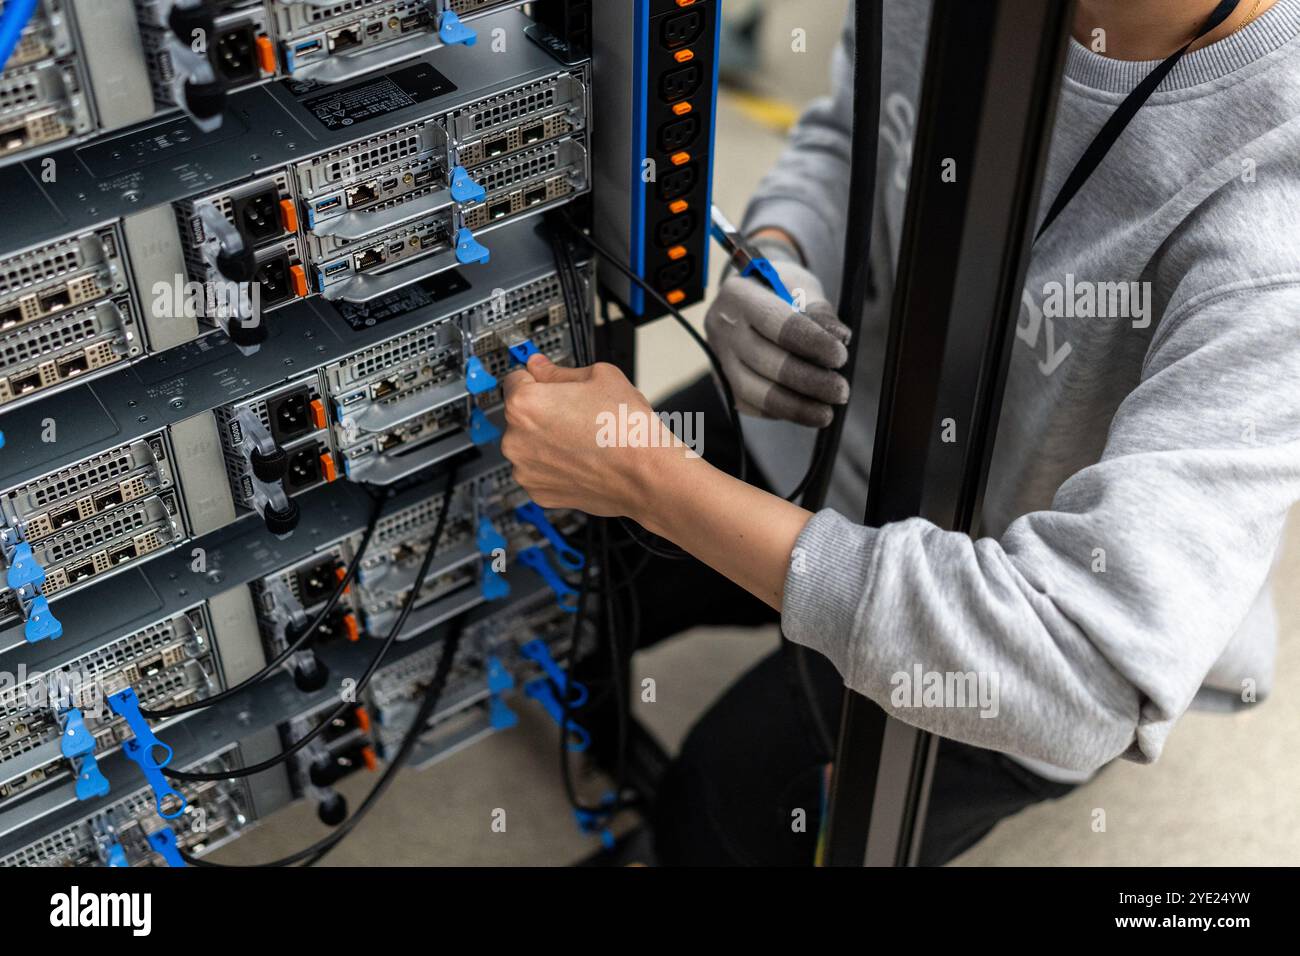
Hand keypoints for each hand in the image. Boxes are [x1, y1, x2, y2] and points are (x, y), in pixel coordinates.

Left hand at [501, 354, 679, 516]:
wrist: (646, 475)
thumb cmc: (628, 429)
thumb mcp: (599, 376)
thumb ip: (558, 371)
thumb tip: (541, 367)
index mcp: (524, 404)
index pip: (515, 379)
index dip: (536, 378)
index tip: (546, 382)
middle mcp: (516, 439)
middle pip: (521, 415)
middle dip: (543, 411)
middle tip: (576, 413)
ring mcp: (526, 469)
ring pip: (530, 445)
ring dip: (547, 440)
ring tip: (581, 438)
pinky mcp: (539, 492)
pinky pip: (540, 470)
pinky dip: (555, 465)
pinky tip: (580, 459)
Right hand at [704, 238, 850, 427]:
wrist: (749, 296)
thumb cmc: (777, 288)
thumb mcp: (799, 284)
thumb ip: (818, 309)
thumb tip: (838, 337)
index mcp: (739, 295)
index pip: (775, 323)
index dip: (810, 343)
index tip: (839, 356)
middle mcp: (723, 327)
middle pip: (764, 361)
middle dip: (807, 380)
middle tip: (840, 390)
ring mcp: (720, 357)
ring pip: (753, 390)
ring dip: (794, 405)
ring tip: (825, 412)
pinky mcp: (722, 380)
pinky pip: (748, 404)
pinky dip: (779, 410)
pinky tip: (804, 409)